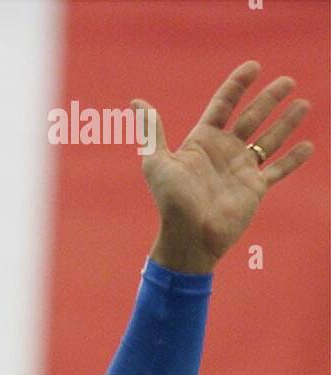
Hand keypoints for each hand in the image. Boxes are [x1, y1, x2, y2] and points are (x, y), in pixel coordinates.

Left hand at [131, 61, 313, 273]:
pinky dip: (293, 159)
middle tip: (288, 81)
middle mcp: (224, 152)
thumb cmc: (171, 202)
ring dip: (286, 122)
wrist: (189, 237)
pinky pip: (278, 169)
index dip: (237, 85)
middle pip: (252, 117)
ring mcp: (241, 169)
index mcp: (202, 141)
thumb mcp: (157, 163)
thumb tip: (136, 101)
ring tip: (303, 104)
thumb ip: (152, 131)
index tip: (254, 66)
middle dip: (270, 98)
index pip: (223, 105)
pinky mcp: (255, 188)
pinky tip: (309, 145)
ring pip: (269, 139)